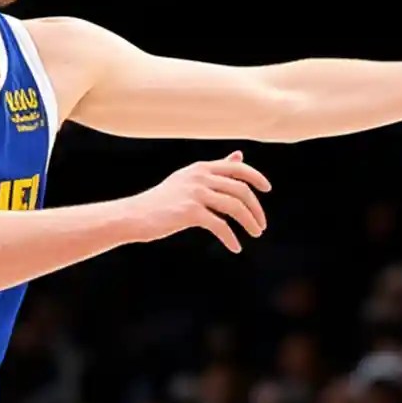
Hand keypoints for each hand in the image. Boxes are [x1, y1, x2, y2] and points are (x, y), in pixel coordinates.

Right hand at [130, 151, 270, 252]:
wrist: (134, 216)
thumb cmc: (162, 201)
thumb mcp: (189, 179)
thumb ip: (216, 169)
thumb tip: (239, 155)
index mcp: (200, 167)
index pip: (237, 168)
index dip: (256, 177)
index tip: (267, 188)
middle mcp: (199, 176)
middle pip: (241, 190)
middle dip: (255, 209)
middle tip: (261, 225)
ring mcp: (195, 193)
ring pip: (234, 207)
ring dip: (249, 222)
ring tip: (255, 234)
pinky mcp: (189, 212)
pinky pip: (220, 225)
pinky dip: (231, 238)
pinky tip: (235, 248)